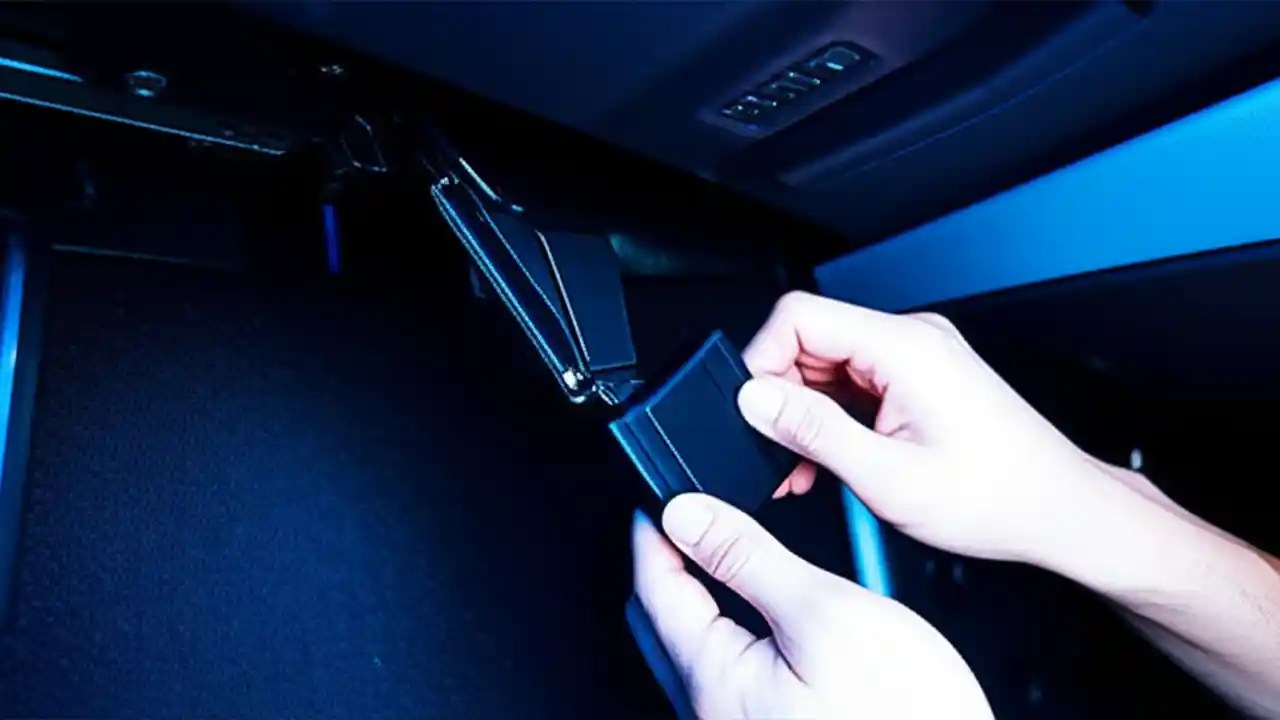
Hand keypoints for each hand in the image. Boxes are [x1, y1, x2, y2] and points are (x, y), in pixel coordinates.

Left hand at [631, 493, 991, 718]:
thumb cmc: (899, 718)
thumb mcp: (823, 614)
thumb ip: (748, 559)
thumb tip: (685, 516)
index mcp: (712, 677)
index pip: (652, 586)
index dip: (652, 529)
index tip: (659, 495)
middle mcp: (713, 710)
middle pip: (663, 620)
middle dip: (666, 563)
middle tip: (685, 520)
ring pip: (696, 648)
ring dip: (701, 597)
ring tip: (726, 554)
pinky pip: (731, 673)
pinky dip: (733, 629)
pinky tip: (767, 615)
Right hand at [740, 291, 1122, 567]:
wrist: (1056, 509)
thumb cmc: (996, 496)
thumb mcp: (888, 476)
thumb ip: (813, 431)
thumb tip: (754, 399)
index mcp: (906, 348)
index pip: (798, 315)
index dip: (761, 361)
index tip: (751, 411)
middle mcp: (912, 339)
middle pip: (808, 338)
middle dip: (780, 395)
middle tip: (778, 451)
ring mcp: (916, 355)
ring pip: (825, 363)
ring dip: (803, 412)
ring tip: (803, 466)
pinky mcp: (917, 376)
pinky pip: (851, 381)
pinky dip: (829, 417)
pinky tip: (827, 457)